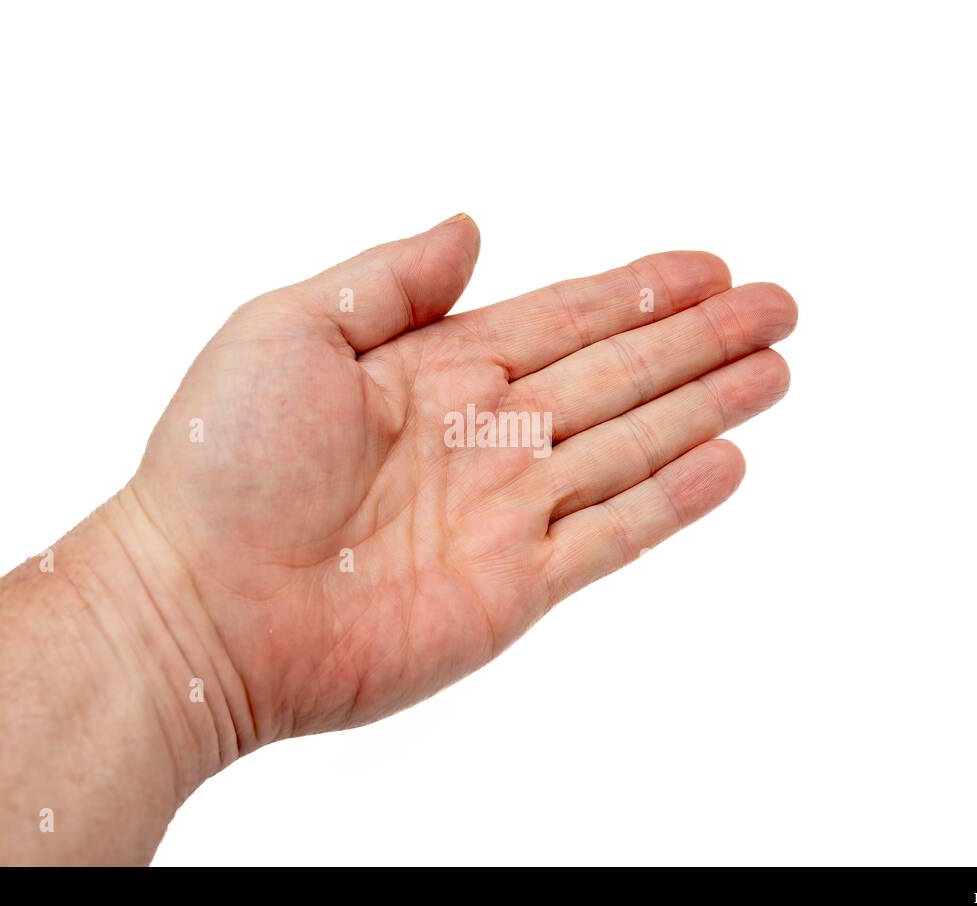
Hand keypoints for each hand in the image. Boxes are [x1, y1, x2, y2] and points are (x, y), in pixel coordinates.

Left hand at [122, 214, 795, 753]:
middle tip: (775, 305)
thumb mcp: (289, 327)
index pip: (560, 319)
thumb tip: (471, 228)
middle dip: (698, 339)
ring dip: (705, 407)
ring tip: (774, 370)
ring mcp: (503, 515)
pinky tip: (727, 462)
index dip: (637, 291)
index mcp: (431, 372)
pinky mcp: (514, 589)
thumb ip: (391, 278)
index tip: (706, 267)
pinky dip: (674, 501)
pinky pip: (613, 535)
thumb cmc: (220, 465)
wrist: (201, 607)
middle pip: (616, 375)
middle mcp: (480, 439)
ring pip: (631, 446)